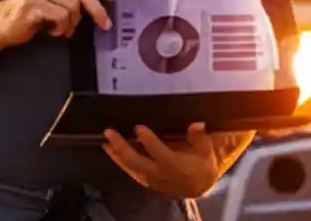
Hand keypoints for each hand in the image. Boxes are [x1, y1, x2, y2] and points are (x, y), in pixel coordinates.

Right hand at [0, 0, 116, 45]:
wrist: (3, 22)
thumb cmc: (32, 10)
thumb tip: (100, 0)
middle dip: (96, 9)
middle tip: (105, 24)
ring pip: (72, 5)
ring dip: (72, 23)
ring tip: (64, 29)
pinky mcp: (33, 4)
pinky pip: (60, 16)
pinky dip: (61, 27)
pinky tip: (53, 30)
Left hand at [102, 123, 254, 198]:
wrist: (197, 186)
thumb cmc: (200, 164)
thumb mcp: (205, 149)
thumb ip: (199, 137)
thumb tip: (198, 124)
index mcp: (174, 164)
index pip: (159, 152)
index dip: (148, 140)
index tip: (138, 127)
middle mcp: (159, 172)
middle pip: (137, 160)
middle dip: (122, 146)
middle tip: (110, 132)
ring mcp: (150, 178)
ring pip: (129, 166)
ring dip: (116, 153)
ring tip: (105, 140)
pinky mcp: (145, 179)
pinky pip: (129, 170)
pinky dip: (118, 160)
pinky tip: (109, 149)